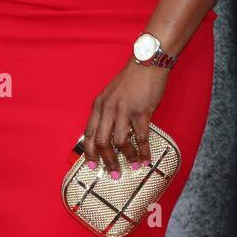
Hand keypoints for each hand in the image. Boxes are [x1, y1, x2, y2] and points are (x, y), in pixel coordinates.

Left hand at [82, 59, 169, 174]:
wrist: (147, 63)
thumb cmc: (131, 79)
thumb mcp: (111, 94)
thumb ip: (108, 112)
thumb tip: (109, 135)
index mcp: (99, 105)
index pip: (89, 133)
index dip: (89, 152)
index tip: (91, 165)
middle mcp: (108, 108)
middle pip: (102, 142)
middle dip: (107, 161)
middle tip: (113, 173)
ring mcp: (124, 110)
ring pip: (120, 142)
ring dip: (126, 158)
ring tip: (132, 166)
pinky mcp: (141, 111)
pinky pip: (140, 137)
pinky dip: (143, 151)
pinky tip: (146, 158)